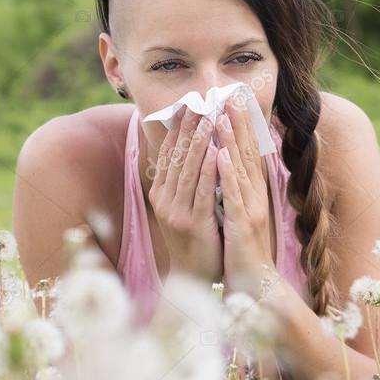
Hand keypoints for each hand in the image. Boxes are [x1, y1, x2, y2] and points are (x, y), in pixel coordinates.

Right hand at [148, 106, 223, 283]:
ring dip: (200, 143)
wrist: (193, 277)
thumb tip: (186, 148)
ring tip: (210, 119)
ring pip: (189, 171)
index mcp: (160, 194)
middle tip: (199, 102)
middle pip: (177, 157)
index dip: (177, 128)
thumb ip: (182, 180)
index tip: (187, 105)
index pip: (168, 154)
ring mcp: (177, 213)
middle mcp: (164, 201)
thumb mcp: (181, 206)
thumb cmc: (192, 238)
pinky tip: (219, 153)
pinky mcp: (194, 225)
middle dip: (189, 128)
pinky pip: (203, 192)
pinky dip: (211, 171)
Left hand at [215, 91, 276, 294]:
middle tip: (231, 95)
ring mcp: (250, 210)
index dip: (242, 126)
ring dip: (233, 141)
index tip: (234, 101)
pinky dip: (228, 174)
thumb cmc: (242, 251)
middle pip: (247, 154)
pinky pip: (234, 195)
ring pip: (241, 169)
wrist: (254, 285)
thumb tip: (224, 168)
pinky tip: (221, 155)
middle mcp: (255, 197)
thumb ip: (233, 192)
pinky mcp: (243, 225)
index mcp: (252, 193)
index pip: (247, 153)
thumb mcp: (237, 215)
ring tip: (224, 116)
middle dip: (239, 124)